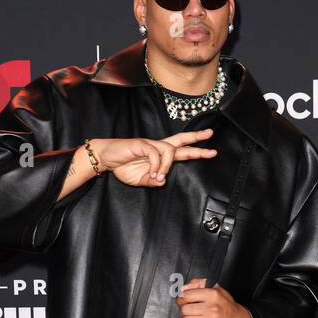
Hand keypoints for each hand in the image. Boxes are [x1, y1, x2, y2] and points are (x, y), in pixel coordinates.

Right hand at [92, 130, 216, 186]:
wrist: (107, 159)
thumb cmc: (123, 167)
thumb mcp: (141, 180)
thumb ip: (152, 181)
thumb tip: (162, 181)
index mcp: (160, 155)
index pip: (182, 150)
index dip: (196, 150)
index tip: (211, 151)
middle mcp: (158, 147)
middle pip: (181, 140)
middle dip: (196, 138)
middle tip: (210, 135)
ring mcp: (150, 144)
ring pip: (169, 150)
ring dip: (167, 166)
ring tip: (158, 176)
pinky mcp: (141, 144)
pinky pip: (155, 154)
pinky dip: (156, 165)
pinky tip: (152, 173)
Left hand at [177, 278, 253, 317]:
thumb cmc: (228, 308)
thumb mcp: (217, 291)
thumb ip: (199, 285)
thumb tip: (184, 288)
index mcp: (213, 294)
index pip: (187, 295)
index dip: (183, 299)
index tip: (185, 301)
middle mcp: (212, 307)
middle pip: (185, 309)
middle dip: (186, 312)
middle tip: (192, 312)